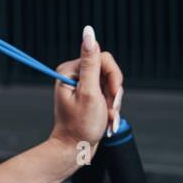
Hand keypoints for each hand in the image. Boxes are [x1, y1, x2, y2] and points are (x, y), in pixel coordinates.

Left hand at [49, 25, 123, 159]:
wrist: (75, 149)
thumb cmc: (81, 124)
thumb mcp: (89, 92)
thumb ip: (91, 63)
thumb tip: (89, 33)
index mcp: (69, 70)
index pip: (103, 58)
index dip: (112, 77)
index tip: (110, 95)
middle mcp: (74, 75)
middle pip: (109, 71)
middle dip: (113, 92)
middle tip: (109, 110)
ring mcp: (82, 86)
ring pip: (111, 84)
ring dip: (114, 103)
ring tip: (106, 118)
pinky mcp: (89, 96)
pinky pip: (109, 95)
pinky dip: (111, 108)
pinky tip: (107, 120)